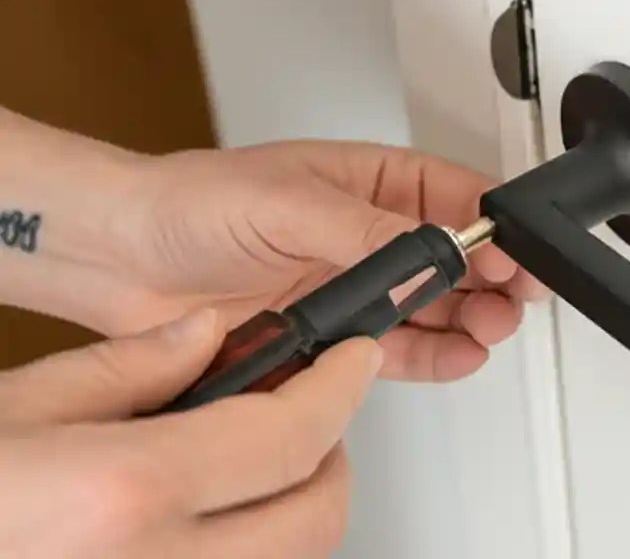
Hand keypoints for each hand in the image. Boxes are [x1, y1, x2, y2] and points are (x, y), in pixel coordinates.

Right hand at [0, 310, 380, 558]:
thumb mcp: (15, 406)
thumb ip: (128, 368)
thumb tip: (208, 335)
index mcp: (124, 494)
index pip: (290, 437)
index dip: (339, 388)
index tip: (352, 359)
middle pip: (317, 515)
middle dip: (330, 453)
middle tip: (301, 408)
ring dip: (295, 505)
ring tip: (250, 459)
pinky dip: (252, 547)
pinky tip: (211, 512)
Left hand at [96, 141, 545, 381]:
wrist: (120, 258)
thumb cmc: (190, 202)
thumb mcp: (287, 202)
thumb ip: (366, 233)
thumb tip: (432, 255)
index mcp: (371, 182)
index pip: (455, 197)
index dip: (493, 225)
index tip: (515, 252)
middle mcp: (369, 234)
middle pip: (458, 258)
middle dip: (492, 279)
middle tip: (509, 301)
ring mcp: (353, 287)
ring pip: (436, 306)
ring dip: (470, 320)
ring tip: (486, 332)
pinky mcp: (333, 335)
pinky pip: (399, 348)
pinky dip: (434, 356)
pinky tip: (456, 356)